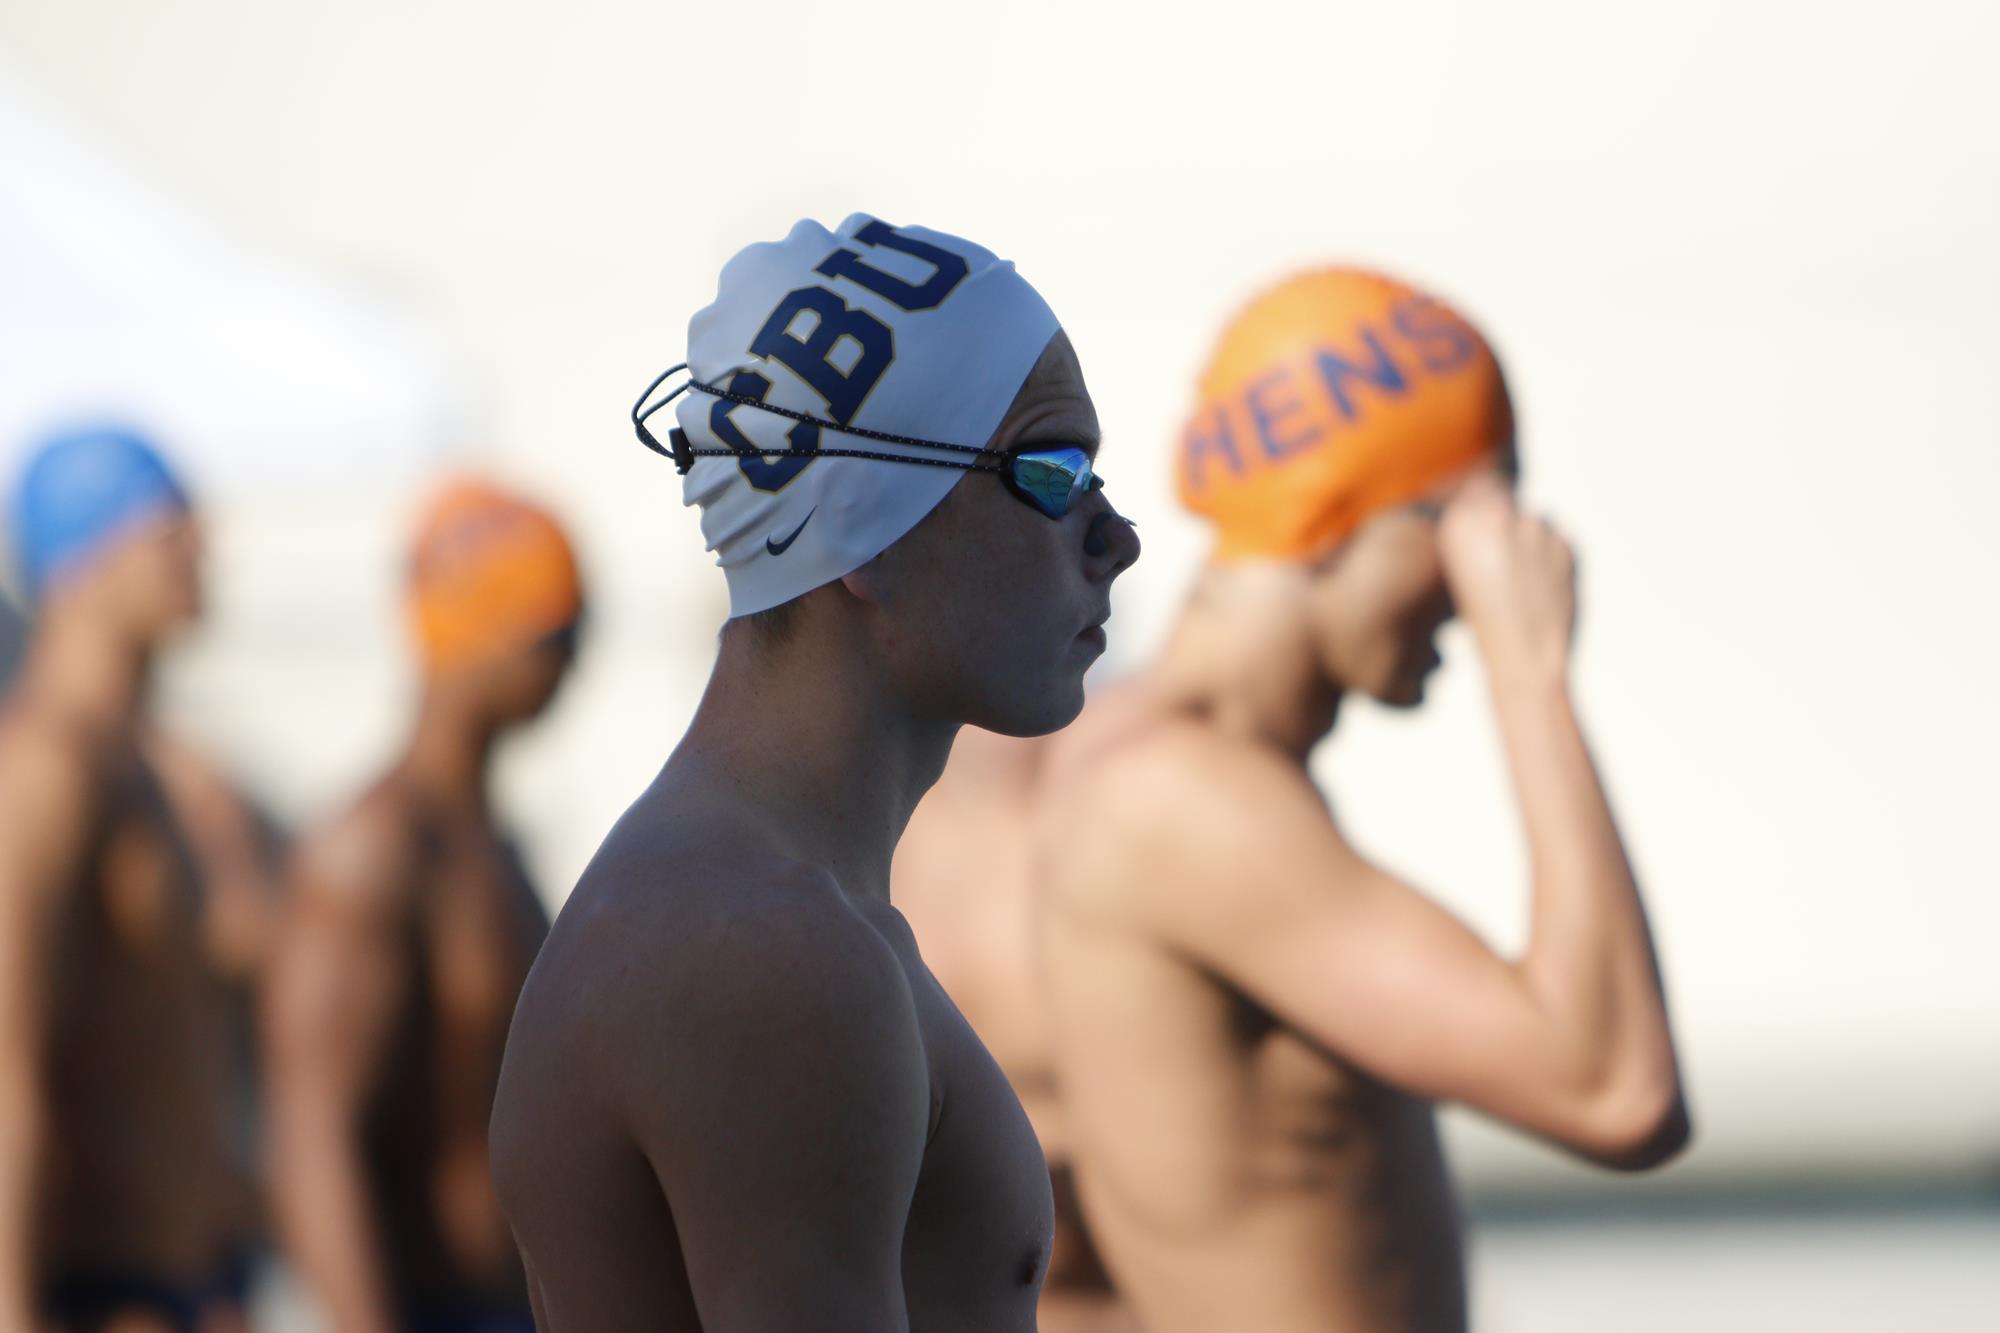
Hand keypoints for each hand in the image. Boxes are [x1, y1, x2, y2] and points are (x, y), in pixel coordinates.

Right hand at [1438, 474, 1576, 679]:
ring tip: (1524, 581)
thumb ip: (1476, 536)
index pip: (1475, 487)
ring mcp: (1533, 528)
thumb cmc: (1486, 626)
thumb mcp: (1462, 575)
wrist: (1525, 657)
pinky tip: (1543, 587)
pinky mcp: (1565, 542)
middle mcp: (1495, 519)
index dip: (1481, 501)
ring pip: (1534, 520)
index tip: (1485, 521)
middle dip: (1506, 515)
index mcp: (1458, 527)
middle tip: (1506, 553)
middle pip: (1503, 496)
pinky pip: (1558, 540)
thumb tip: (1495, 506)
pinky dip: (1553, 557)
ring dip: (1531, 539)